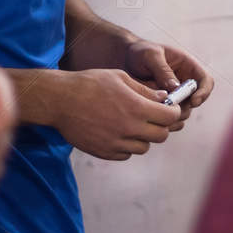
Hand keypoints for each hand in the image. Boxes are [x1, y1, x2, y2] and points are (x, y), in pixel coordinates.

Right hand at [51, 68, 180, 159]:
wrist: (60, 100)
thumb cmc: (89, 83)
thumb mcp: (119, 77)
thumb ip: (144, 89)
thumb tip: (164, 97)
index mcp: (135, 107)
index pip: (170, 117)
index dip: (173, 112)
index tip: (169, 108)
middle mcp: (129, 128)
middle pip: (161, 135)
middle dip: (161, 126)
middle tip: (152, 117)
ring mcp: (116, 143)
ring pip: (144, 147)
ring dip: (143, 137)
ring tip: (131, 123)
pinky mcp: (104, 152)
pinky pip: (126, 154)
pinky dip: (126, 146)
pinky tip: (117, 131)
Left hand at [124, 38, 214, 130]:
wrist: (123, 60)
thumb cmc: (139, 52)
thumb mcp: (150, 55)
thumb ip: (162, 70)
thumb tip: (175, 87)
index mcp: (187, 66)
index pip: (206, 81)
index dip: (204, 92)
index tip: (193, 101)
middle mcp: (185, 83)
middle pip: (195, 101)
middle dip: (184, 107)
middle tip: (167, 109)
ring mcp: (176, 96)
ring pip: (183, 113)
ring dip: (171, 115)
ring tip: (154, 110)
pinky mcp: (165, 107)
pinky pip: (170, 119)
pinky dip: (163, 121)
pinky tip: (150, 116)